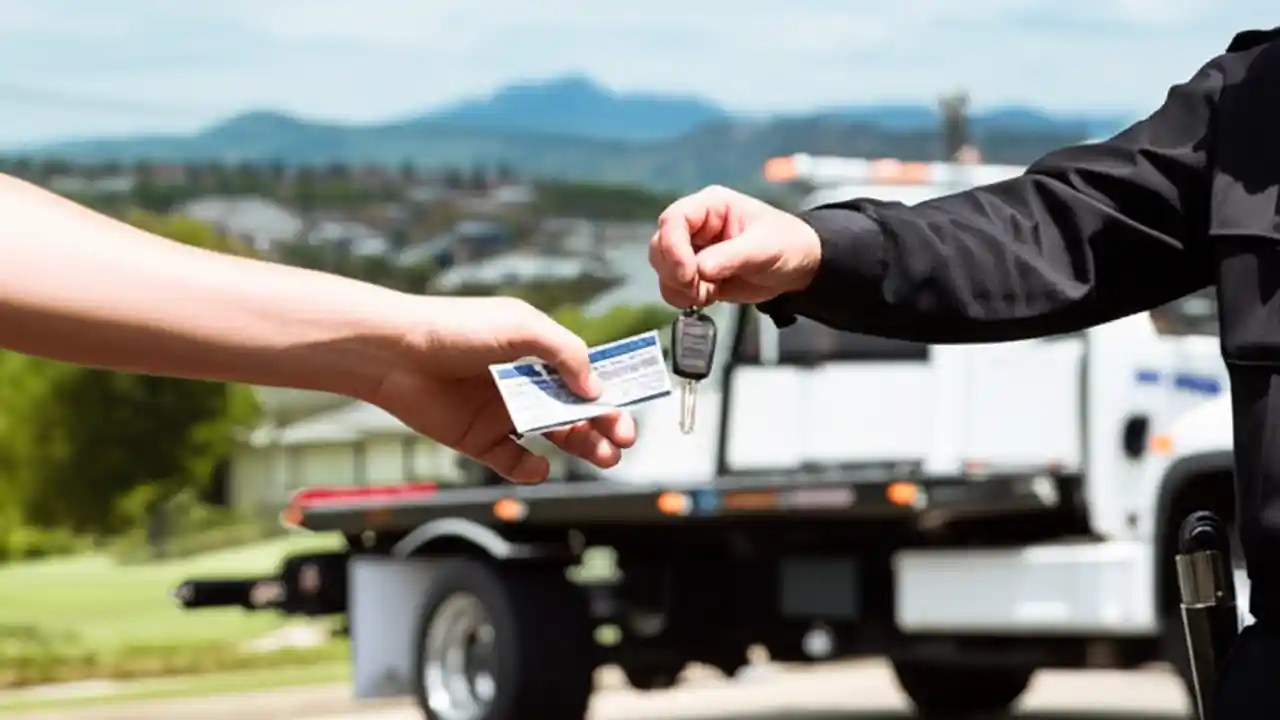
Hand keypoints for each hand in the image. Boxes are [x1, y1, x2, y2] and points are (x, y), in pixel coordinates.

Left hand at [369, 296, 635, 483]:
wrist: (397, 353)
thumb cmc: (456, 328)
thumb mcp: (522, 327)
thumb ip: (565, 354)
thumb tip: (596, 389)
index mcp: (537, 350)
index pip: (584, 372)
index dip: (610, 388)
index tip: (633, 404)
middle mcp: (523, 382)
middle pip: (576, 409)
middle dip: (605, 423)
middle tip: (624, 438)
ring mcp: (503, 411)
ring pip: (554, 435)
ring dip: (583, 446)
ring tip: (606, 456)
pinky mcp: (479, 438)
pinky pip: (512, 460)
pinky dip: (529, 468)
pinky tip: (538, 467)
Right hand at [650, 185, 821, 307]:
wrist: (798, 267)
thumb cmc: (786, 244)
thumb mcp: (763, 247)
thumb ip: (732, 256)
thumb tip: (700, 270)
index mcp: (711, 207)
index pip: (674, 219)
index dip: (673, 247)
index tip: (688, 273)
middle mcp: (696, 226)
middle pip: (661, 245)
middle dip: (674, 271)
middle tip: (698, 289)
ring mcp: (693, 250)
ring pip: (663, 268)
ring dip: (678, 287)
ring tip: (706, 294)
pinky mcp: (696, 273)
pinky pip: (673, 286)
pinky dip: (683, 297)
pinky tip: (707, 298)